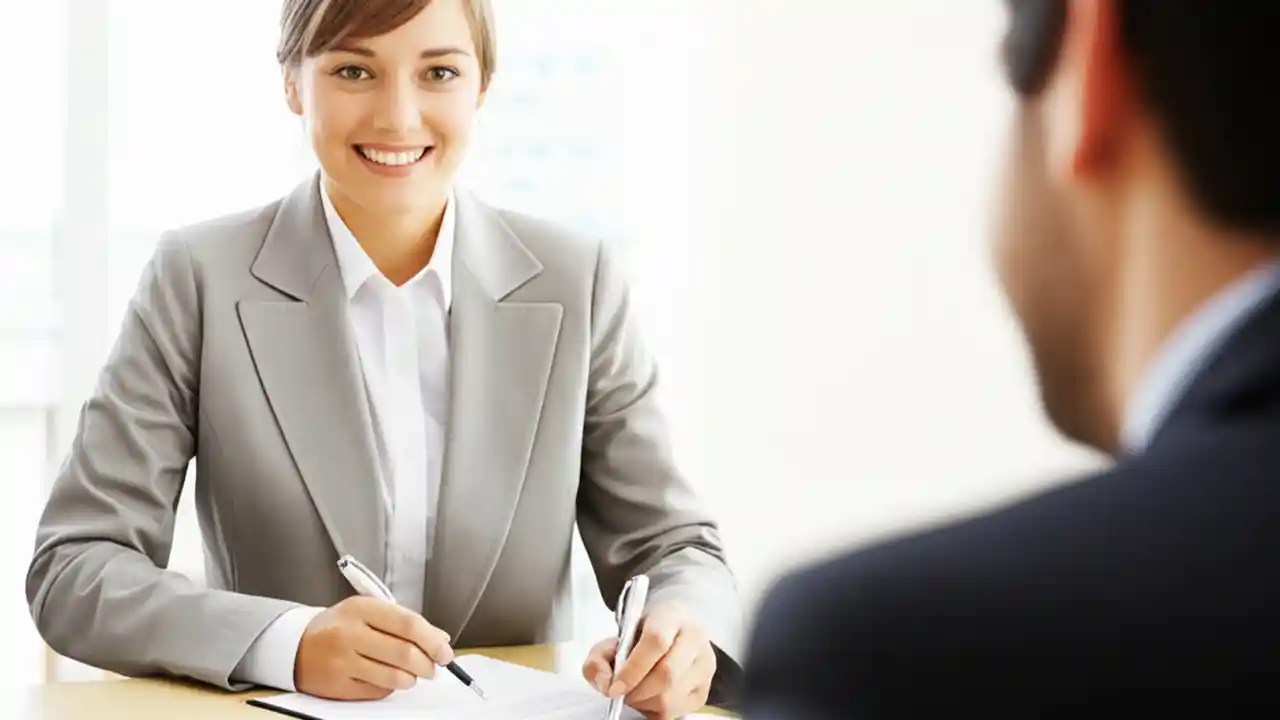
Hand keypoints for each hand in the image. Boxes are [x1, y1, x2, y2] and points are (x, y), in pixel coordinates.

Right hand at [294, 596, 454, 699]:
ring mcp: (341, 662)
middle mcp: (349, 634)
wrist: (296, 645)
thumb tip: (440, 639)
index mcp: (361, 608)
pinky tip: (389, 679)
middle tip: (434, 667)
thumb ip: (404, 622)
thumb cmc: (341, 626)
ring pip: (393, 677)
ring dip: (412, 678)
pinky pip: (377, 691)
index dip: (432, 641)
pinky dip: (391, 688)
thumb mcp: (369, 612)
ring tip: (413, 674)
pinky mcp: (337, 686)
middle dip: (428, 663)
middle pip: (404, 653)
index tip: (445, 652)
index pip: (408, 624)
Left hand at [582, 601, 716, 719]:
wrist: (671, 633)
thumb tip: (604, 685)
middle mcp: (695, 638)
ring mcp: (704, 665)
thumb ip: (599, 658)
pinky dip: (654, 712)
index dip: (632, 668)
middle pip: (667, 674)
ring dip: (644, 704)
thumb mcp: (614, 638)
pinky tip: (647, 699)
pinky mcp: (704, 690)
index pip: (657, 641)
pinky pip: (676, 712)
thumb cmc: (640, 636)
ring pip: (671, 698)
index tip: (613, 686)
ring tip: (634, 694)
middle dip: (636, 691)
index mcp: (672, 615)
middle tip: (620, 693)